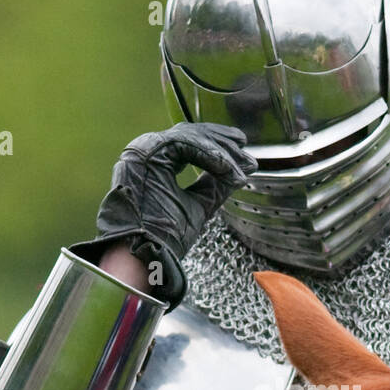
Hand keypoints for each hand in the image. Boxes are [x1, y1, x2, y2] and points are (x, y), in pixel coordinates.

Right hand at [93, 123, 257, 301]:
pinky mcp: (144, 153)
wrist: (146, 255)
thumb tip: (246, 168)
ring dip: (219, 151)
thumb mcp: (201, 206)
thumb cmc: (166, 238)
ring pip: (189, 137)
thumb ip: (218, 186)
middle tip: (246, 152)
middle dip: (222, 142)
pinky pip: (183, 142)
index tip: (245, 157)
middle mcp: (146, 152)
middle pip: (190, 135)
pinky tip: (225, 166)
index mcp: (156, 163)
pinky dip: (207, 153)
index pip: (189, 143)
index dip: (218, 147)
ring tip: (238, 167)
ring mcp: (143, 151)